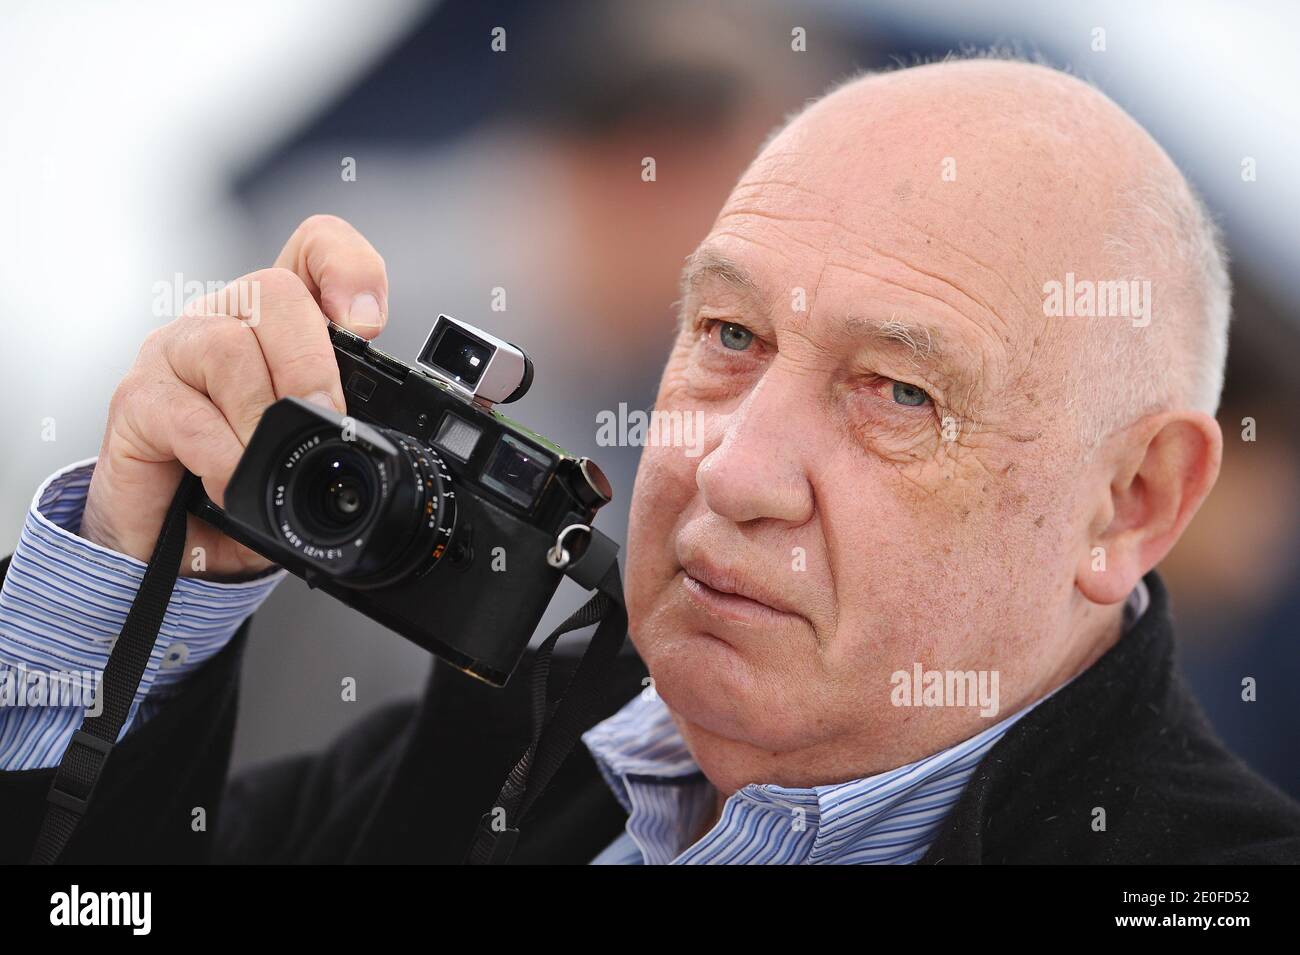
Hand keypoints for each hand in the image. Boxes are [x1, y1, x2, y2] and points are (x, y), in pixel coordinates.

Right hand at [81, 215, 388, 578]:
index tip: (367, 324)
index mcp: (278, 325)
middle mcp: (225, 322)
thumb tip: (376, 434)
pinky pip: (187, 413)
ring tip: (266, 462)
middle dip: (310, 363)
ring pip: (228, 345)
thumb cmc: (247, 484)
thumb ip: (343, 425)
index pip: (314, 249)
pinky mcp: (136, 400)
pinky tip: (230, 482)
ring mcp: (175, 354)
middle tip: (323, 417)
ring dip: (261, 415)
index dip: (347, 267)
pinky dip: (223, 455)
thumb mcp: (313, 452)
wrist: (178, 545)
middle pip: (274, 290)